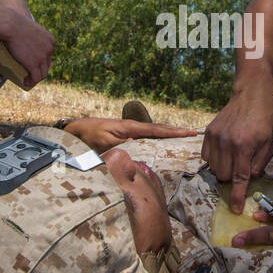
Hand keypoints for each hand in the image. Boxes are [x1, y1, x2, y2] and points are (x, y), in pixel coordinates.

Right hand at [0, 11, 54, 86]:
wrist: (10, 25)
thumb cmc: (14, 23)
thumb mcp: (28, 27)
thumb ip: (29, 32)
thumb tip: (19, 36)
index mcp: (50, 40)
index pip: (49, 54)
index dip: (42, 60)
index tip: (32, 62)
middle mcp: (50, 49)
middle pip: (47, 64)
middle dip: (39, 69)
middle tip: (28, 71)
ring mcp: (42, 57)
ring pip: (43, 74)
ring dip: (35, 78)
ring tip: (27, 79)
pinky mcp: (33, 64)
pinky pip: (36, 78)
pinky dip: (31, 82)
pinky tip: (25, 83)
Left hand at [63, 118, 197, 152]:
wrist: (78, 131)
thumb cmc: (90, 136)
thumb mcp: (103, 143)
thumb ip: (119, 145)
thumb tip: (136, 145)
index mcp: (130, 127)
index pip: (156, 130)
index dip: (173, 132)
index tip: (189, 132)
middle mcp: (133, 128)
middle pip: (159, 129)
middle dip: (176, 132)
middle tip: (194, 133)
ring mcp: (131, 131)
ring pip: (154, 133)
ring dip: (169, 135)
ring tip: (185, 137)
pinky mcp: (128, 136)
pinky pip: (147, 137)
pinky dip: (159, 138)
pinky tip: (165, 143)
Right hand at [202, 82, 272, 213]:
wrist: (251, 95)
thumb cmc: (265, 119)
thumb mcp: (270, 143)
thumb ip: (260, 164)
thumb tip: (249, 179)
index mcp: (244, 146)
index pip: (239, 178)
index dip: (238, 197)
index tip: (236, 209)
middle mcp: (226, 142)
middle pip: (223, 176)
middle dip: (232, 180)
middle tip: (242, 170)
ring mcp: (214, 137)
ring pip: (213, 168)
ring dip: (224, 170)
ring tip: (235, 159)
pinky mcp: (208, 133)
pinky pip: (207, 157)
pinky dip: (215, 160)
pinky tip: (226, 152)